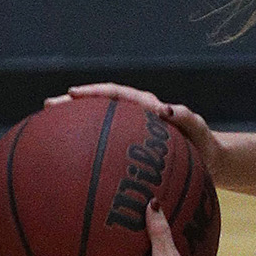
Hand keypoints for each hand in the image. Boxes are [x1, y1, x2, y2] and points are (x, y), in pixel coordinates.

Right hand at [47, 82, 226, 177]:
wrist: (209, 161)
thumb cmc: (204, 144)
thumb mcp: (198, 129)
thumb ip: (186, 118)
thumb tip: (165, 109)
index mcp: (147, 107)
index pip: (117, 94)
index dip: (94, 93)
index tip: (73, 94)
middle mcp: (135, 116)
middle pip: (99, 105)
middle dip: (72, 104)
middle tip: (47, 106)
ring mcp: (129, 133)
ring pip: (97, 124)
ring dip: (74, 123)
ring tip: (46, 126)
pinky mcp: (129, 149)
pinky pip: (104, 146)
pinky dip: (86, 149)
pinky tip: (66, 162)